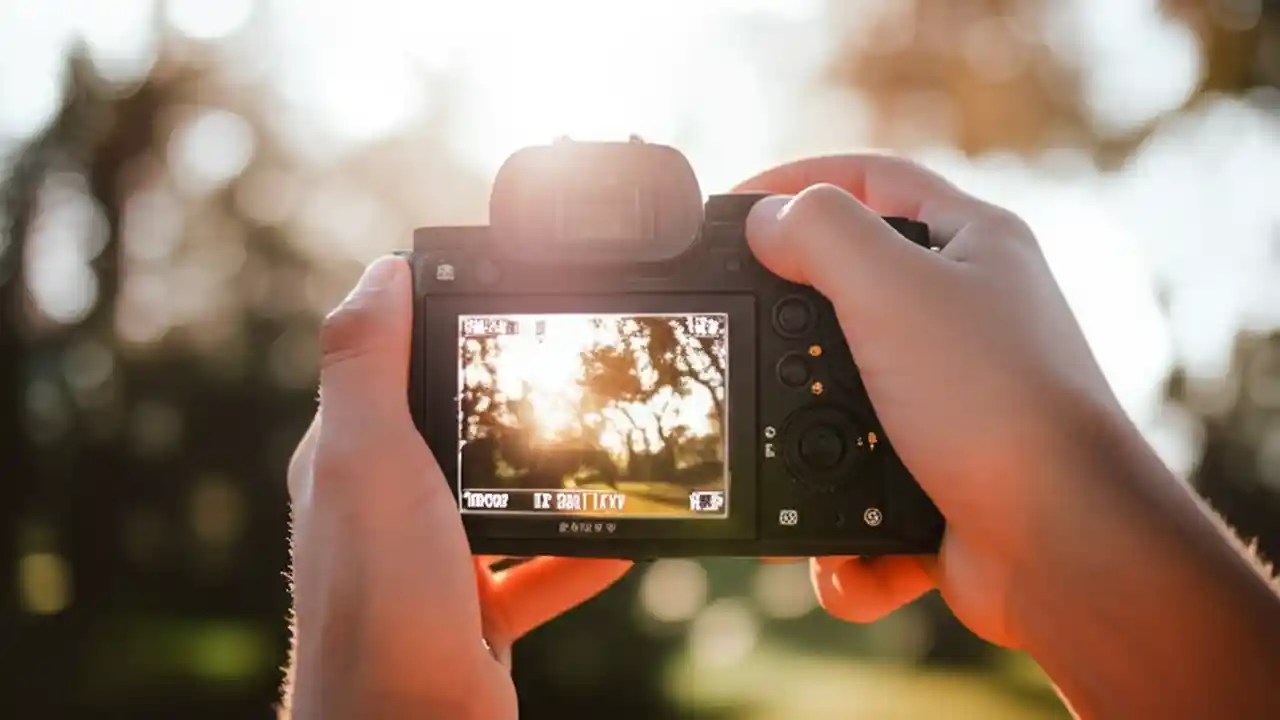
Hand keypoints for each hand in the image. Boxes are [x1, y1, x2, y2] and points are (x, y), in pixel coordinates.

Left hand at [283, 257, 630, 718]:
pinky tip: (626, 536)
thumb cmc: (378, 598)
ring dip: (556, 473)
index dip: (441, 321)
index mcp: (353, 457)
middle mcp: (389, 505)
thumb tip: (381, 271)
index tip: (505, 289)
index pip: (396, 364)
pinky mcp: (479, 611)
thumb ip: (367, 365)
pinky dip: (583, 550)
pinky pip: (541, 567)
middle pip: (461, 426)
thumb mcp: (367, 459)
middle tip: (575, 364)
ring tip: (609, 443)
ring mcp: (436, 561)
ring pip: (508, 497)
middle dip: (513, 398)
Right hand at [737, 155, 1134, 646]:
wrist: (1060, 546)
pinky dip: (838, 515)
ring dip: (802, 435)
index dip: (798, 181)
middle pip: (851, 288)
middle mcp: (969, 313)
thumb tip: (766, 221)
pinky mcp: (940, 470)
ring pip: (845, 395)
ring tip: (774, 456)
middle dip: (789, 323)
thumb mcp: (893, 288)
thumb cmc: (994, 403)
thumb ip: (820, 234)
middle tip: (738, 334)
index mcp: (974, 245)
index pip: (873, 179)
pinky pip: (862, 483)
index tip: (731, 209)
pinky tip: (833, 536)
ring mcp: (955, 396)